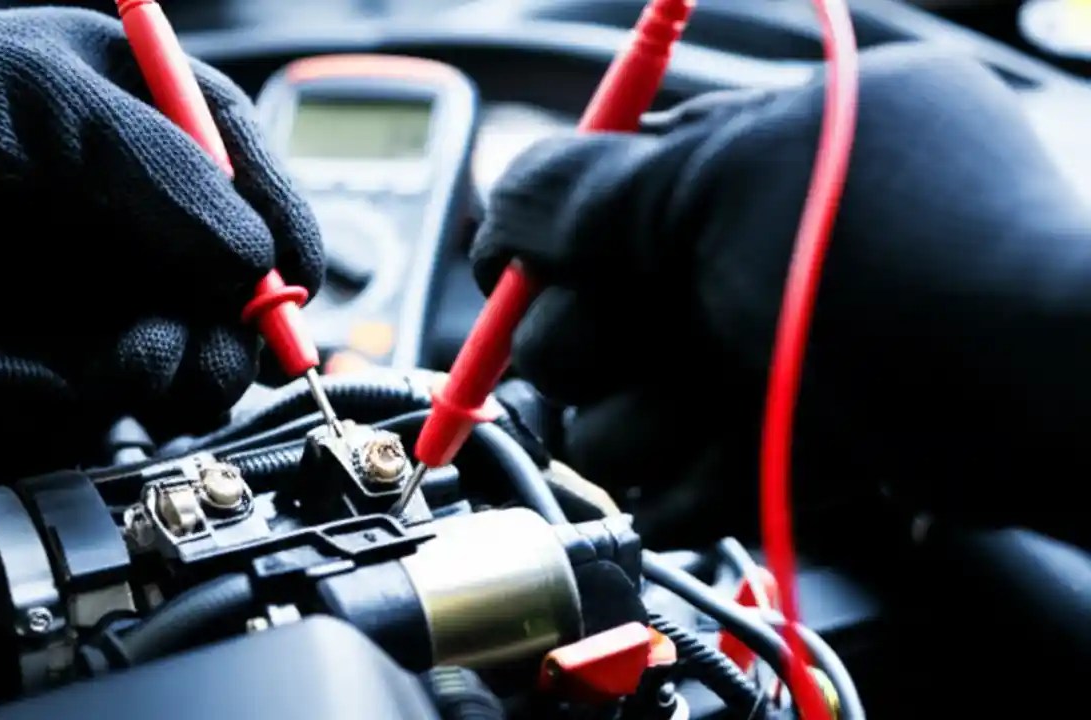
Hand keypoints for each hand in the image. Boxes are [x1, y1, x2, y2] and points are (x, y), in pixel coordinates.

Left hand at [0, 9, 322, 474]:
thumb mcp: (36, 104)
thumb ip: (163, 172)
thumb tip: (253, 261)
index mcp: (131, 104)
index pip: (247, 162)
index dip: (282, 224)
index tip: (290, 283)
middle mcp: (126, 193)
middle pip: (236, 265)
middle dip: (233, 316)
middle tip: (207, 348)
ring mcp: (97, 272)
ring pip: (195, 334)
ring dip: (184, 363)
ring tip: (133, 362)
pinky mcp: (63, 342)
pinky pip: (131, 380)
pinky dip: (123, 393)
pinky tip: (82, 376)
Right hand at [471, 45, 1090, 535]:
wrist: (1047, 404)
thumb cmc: (915, 267)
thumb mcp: (720, 192)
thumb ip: (585, 192)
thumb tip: (495, 209)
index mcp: (743, 160)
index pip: (596, 194)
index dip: (540, 249)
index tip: (512, 288)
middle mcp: (749, 253)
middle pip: (592, 315)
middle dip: (584, 349)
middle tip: (611, 355)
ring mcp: (766, 352)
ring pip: (627, 411)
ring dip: (644, 427)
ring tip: (707, 418)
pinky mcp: (780, 439)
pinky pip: (688, 474)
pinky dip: (700, 484)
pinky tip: (739, 470)